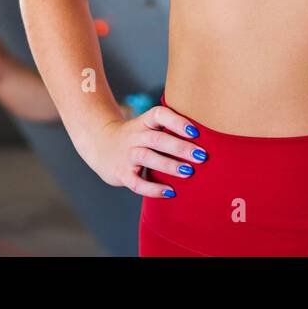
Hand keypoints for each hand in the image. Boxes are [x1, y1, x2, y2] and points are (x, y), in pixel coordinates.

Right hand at [86, 105, 205, 196]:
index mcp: (143, 122)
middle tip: (202, 156)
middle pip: (157, 139)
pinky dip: (153, 189)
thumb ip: (169, 129)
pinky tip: (171, 192)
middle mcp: (134, 137)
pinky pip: (137, 183)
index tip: (195, 131)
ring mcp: (127, 155)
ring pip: (147, 158)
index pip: (158, 115)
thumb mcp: (147, 127)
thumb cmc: (136, 137)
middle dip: (180, 147)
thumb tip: (207, 138)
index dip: (176, 121)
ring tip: (189, 172)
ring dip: (169, 165)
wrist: (100, 144)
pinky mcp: (121, 174)